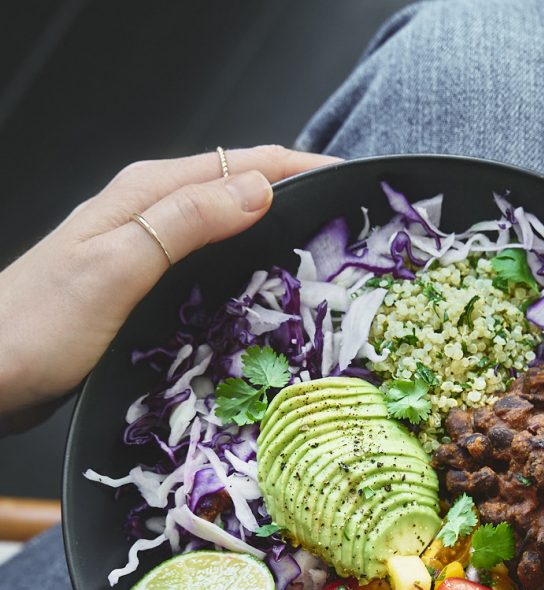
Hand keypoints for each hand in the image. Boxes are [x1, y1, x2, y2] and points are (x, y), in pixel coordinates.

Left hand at [0, 145, 336, 419]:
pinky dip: (248, 272)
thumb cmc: (39, 325)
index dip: (306, 168)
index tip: (357, 187)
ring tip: (325, 264)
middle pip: (243, 193)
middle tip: (354, 233)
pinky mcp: (148, 288)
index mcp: (150, 193)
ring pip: (231, 231)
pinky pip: (213, 267)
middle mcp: (153, 213)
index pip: (246, 164)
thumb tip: (261, 189)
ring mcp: (150, 251)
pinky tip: (267, 299)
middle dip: (302, 201)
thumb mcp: (118, 266)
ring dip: (277, 239)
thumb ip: (187, 222)